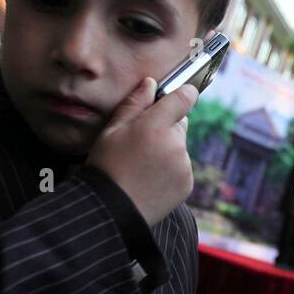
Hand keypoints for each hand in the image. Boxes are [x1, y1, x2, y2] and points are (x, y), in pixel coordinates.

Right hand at [87, 77, 197, 226]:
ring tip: (142, 165)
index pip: (184, 98)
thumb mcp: (112, 131)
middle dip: (165, 127)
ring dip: (168, 150)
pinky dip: (171, 169)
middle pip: (180, 124)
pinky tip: (150, 178)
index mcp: (156, 126)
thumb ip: (134, 104)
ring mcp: (183, 165)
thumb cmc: (107, 166)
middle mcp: (175, 145)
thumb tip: (150, 83)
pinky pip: (182, 167)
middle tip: (141, 141)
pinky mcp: (187, 183)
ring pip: (180, 147)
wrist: (112, 209)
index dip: (182, 93)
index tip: (180, 93)